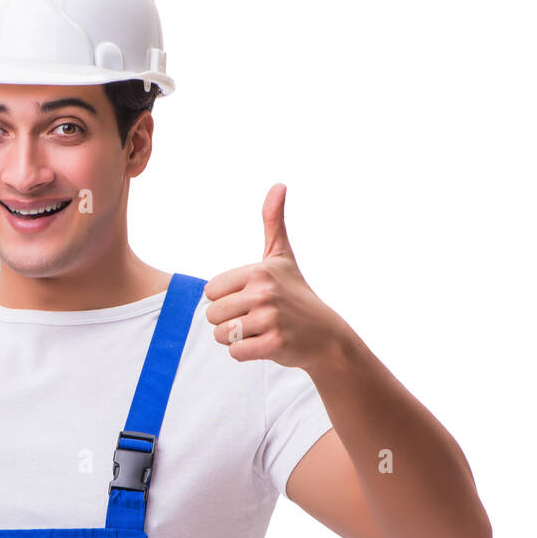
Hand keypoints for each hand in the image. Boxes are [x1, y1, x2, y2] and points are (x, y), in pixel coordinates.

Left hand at [203, 183, 344, 371]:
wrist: (326, 335)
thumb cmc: (297, 294)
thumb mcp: (283, 257)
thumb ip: (274, 222)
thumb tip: (279, 185)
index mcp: (258, 271)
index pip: (210, 292)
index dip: (226, 299)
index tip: (251, 298)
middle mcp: (264, 292)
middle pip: (211, 314)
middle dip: (229, 320)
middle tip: (257, 317)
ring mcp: (270, 319)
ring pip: (221, 334)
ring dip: (236, 337)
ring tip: (260, 330)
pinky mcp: (274, 344)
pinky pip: (235, 352)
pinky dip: (246, 352)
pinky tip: (266, 343)